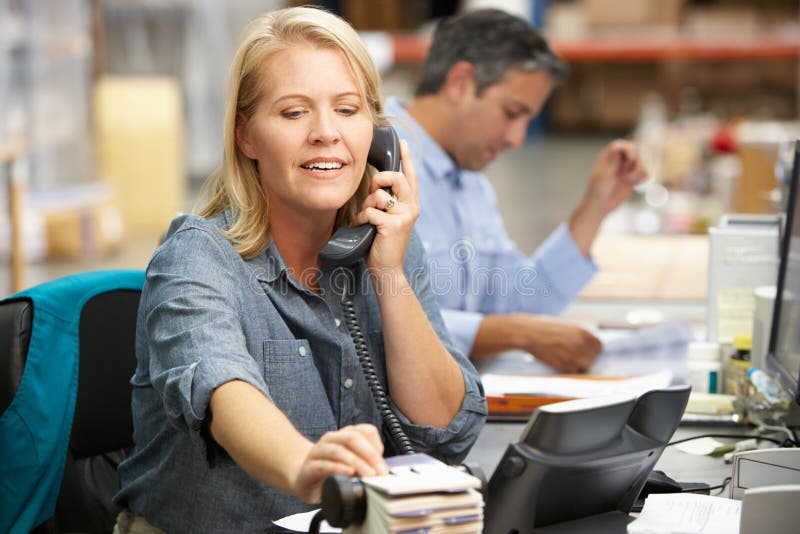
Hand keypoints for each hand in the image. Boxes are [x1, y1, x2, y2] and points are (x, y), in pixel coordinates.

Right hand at [291, 424, 387, 503]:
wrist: (304, 478)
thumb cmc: (331, 470)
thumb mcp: (352, 463)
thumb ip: (366, 461)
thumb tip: (381, 470)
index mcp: (345, 435)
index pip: (365, 430)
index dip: (376, 446)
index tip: (383, 465)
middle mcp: (331, 439)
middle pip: (352, 438)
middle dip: (369, 455)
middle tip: (379, 472)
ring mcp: (318, 451)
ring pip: (338, 450)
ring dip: (356, 463)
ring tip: (367, 475)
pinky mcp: (309, 467)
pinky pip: (323, 465)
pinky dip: (338, 469)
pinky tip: (348, 474)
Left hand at [351, 139, 419, 271]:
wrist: (388, 269)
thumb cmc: (382, 243)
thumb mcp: (388, 219)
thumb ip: (386, 202)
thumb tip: (373, 187)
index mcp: (411, 204)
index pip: (410, 176)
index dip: (406, 158)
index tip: (401, 143)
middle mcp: (412, 207)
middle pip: (395, 177)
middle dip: (379, 180)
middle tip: (371, 193)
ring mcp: (404, 216)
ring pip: (378, 195)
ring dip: (365, 206)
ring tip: (365, 219)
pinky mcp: (393, 225)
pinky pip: (369, 211)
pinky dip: (360, 219)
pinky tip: (360, 228)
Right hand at [516, 315, 601, 372]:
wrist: (529, 332)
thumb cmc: (546, 327)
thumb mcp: (568, 325)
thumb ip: (581, 334)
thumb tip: (591, 344)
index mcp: (584, 331)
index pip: (599, 346)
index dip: (594, 349)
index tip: (589, 351)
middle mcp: (581, 343)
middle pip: (593, 357)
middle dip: (587, 357)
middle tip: (575, 355)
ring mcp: (573, 355)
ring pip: (585, 365)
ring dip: (579, 363)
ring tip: (567, 357)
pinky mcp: (564, 365)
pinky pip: (573, 370)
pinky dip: (569, 367)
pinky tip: (559, 360)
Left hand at [569, 139, 646, 254]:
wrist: (600, 207)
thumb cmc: (597, 192)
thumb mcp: (603, 175)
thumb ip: (612, 161)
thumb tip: (616, 145)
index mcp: (607, 156)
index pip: (621, 145)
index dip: (629, 149)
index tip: (631, 159)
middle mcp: (617, 160)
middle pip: (635, 150)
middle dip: (637, 161)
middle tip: (631, 174)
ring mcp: (626, 168)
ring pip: (642, 161)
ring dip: (640, 171)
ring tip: (631, 181)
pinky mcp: (632, 177)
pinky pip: (644, 172)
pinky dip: (643, 178)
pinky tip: (636, 184)